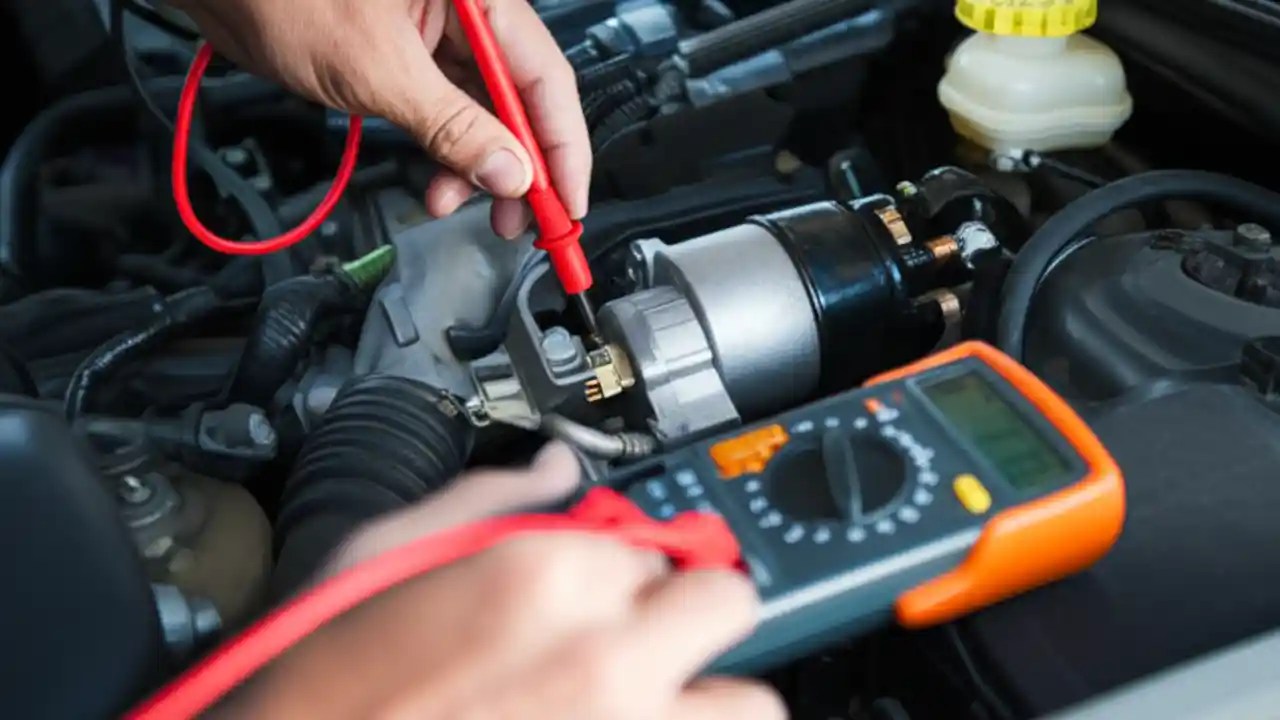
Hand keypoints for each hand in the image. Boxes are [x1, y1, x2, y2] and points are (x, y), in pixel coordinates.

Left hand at [171, 0, 590, 238]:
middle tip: (523, 223)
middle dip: (522, 168)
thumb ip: (452, 126)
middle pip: (524, 101)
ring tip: (460, 205)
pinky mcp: (409, 59)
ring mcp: (439, 37)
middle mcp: (469, 14)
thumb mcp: (378, 69)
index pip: (548, 80)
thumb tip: (509, 173)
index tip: (565, 206)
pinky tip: (440, 183)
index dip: (563, 151)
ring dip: (481, 169)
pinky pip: (449, 114)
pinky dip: (449, 155)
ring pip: (487, 114)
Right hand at [222, 443, 784, 718]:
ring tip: (653, 704)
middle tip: (643, 638)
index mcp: (549, 577)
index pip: (654, 540)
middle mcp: (609, 658)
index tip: (605, 585)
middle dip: (686, 616)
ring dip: (708, 698)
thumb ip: (490, 501)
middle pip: (725, 604)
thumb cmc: (317, 683)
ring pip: (748, 703)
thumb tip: (554, 471)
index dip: (624, 563)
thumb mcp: (382, 556)